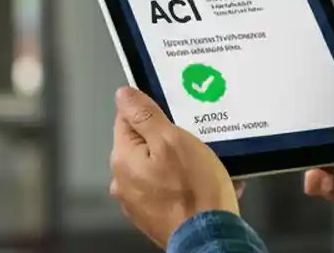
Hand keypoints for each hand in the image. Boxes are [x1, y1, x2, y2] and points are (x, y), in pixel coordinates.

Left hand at [110, 87, 238, 247]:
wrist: (210, 237)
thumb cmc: (194, 192)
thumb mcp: (172, 140)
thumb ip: (145, 115)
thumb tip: (124, 95)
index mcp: (123, 158)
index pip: (128, 118)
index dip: (153, 111)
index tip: (174, 114)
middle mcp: (125, 181)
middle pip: (146, 143)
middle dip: (172, 139)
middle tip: (196, 141)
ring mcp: (139, 201)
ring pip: (160, 166)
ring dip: (182, 162)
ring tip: (206, 165)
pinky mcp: (156, 214)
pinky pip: (170, 188)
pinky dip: (186, 183)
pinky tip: (206, 183)